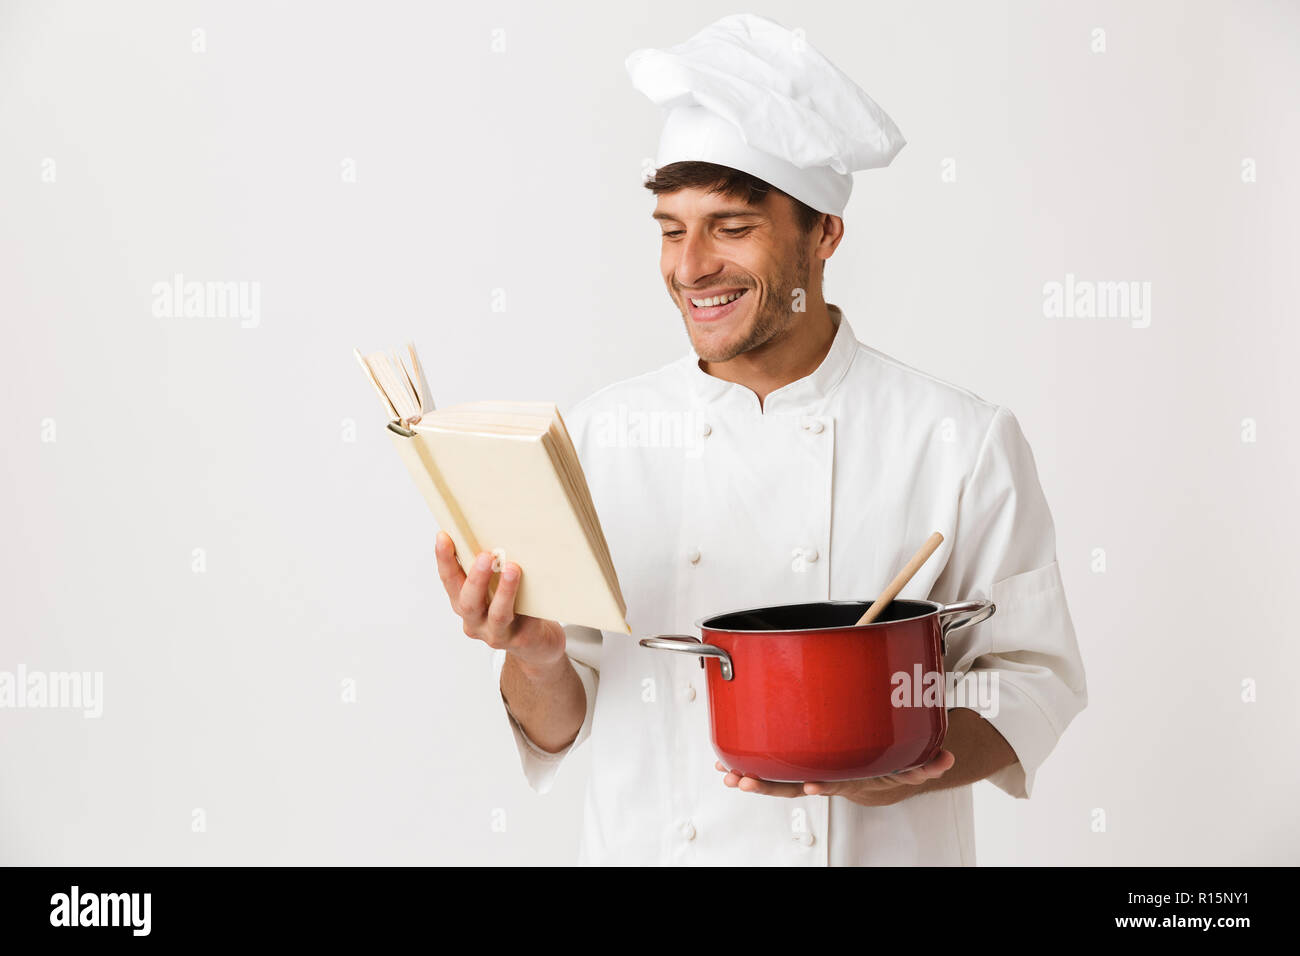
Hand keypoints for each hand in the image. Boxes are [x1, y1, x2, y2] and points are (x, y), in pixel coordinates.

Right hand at [435, 531, 566, 674]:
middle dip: (475, 577)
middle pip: (468, 602)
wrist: (538, 643)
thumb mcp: (497, 586)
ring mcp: (496, 633)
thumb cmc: (515, 606)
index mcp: (464, 602)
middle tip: (485, 556)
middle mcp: (475, 621)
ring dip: (504, 591)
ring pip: (498, 614)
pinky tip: (539, 589)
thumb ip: (492, 567)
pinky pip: (525, 622)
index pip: (449, 580)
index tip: (444, 536)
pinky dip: (530, 605)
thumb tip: (497, 527)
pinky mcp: (521, 639)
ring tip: (512, 568)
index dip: (445, 559)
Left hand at [715, 750, 955, 806]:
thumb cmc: (886, 766)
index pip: (835, 783)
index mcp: (850, 778)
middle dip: (765, 785)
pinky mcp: (798, 766)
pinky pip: (770, 770)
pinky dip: (747, 766)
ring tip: (726, 773)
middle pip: (792, 788)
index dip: (821, 785)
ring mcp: (810, 775)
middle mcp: (826, 780)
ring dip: (749, 778)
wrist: (876, 782)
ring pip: (775, 783)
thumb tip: (948, 759)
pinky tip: (725, 760)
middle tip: (742, 781)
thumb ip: (928, 763)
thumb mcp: (910, 765)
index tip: (808, 786)